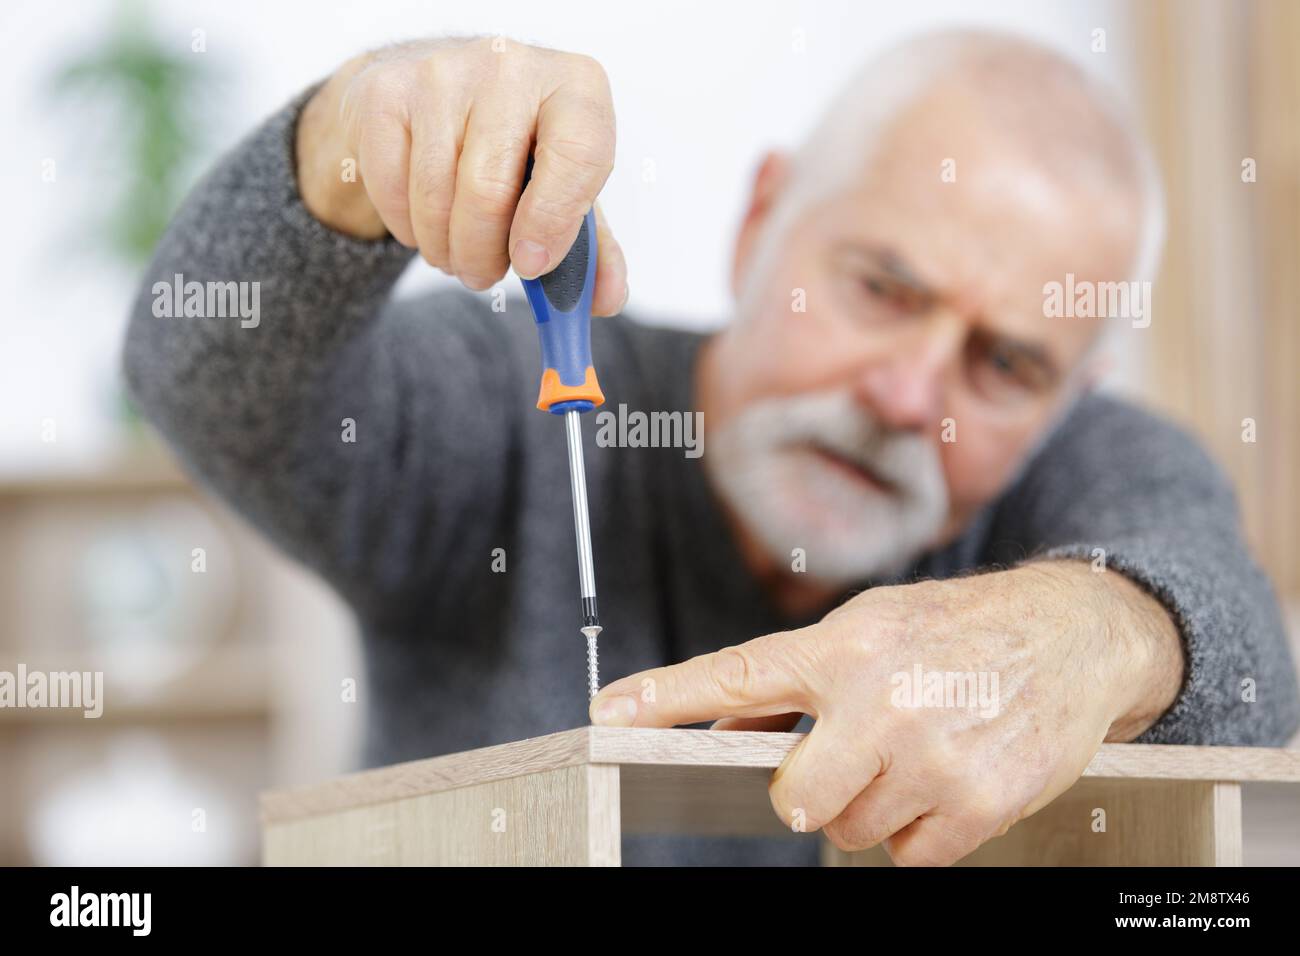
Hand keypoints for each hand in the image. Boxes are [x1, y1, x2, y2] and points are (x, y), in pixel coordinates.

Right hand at [297, 37, 626, 313]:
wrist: (435, 92)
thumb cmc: (516, 144)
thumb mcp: (567, 186)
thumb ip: (593, 248)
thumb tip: (606, 299)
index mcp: (575, 86)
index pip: (577, 155)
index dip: (553, 221)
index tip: (532, 265)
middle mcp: (511, 67)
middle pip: (490, 189)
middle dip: (483, 255)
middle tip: (483, 276)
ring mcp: (443, 73)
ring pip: (436, 196)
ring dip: (445, 249)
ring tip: (457, 253)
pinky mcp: (387, 92)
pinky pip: (392, 188)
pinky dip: (407, 227)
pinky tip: (424, 222)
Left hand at [589, 561, 1183, 864]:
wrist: (1074, 632)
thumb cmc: (957, 629)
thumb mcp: (872, 627)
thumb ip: (797, 678)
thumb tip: (725, 723)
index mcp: (844, 644)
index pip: (737, 673)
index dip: (667, 696)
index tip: (610, 712)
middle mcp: (881, 696)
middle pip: (793, 800)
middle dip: (812, 791)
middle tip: (852, 758)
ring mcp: (932, 752)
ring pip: (850, 832)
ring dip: (874, 808)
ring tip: (916, 755)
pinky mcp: (981, 799)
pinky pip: (910, 858)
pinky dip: (921, 833)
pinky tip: (948, 781)